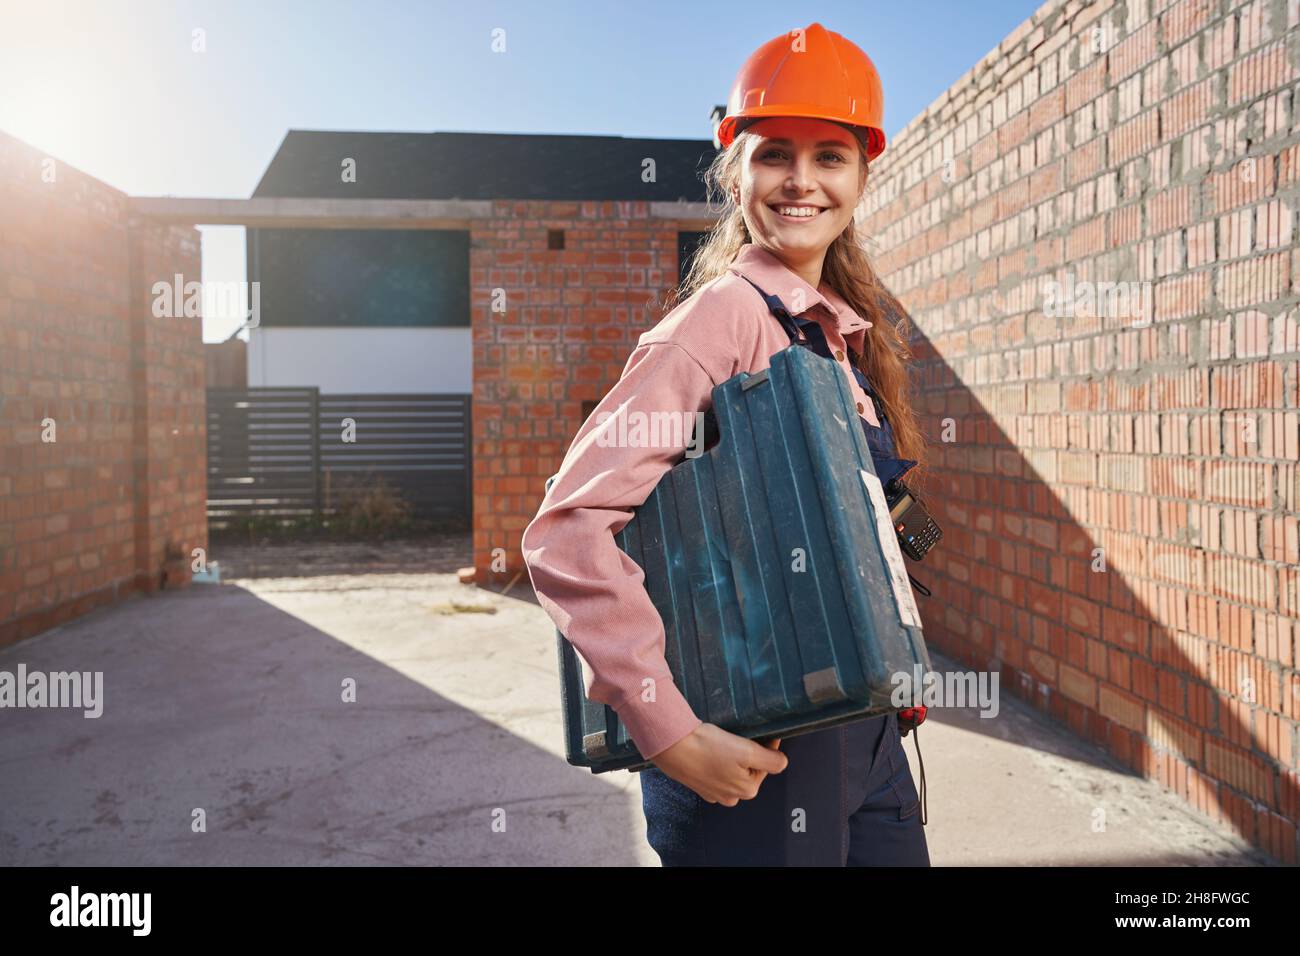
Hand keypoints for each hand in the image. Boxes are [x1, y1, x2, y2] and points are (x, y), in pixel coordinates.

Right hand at [650, 723, 786, 805]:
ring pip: (733, 769)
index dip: (767, 745)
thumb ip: (772, 760)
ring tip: (722, 742)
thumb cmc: (708, 747)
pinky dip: (715, 760)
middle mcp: (731, 796)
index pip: (768, 764)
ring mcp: (713, 792)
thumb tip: (782, 762)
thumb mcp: (747, 752)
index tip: (761, 731)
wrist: (672, 746)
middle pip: (750, 768)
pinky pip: (715, 770)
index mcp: (747, 790)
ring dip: (731, 756)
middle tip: (737, 737)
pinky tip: (708, 750)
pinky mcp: (699, 784)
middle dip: (747, 752)